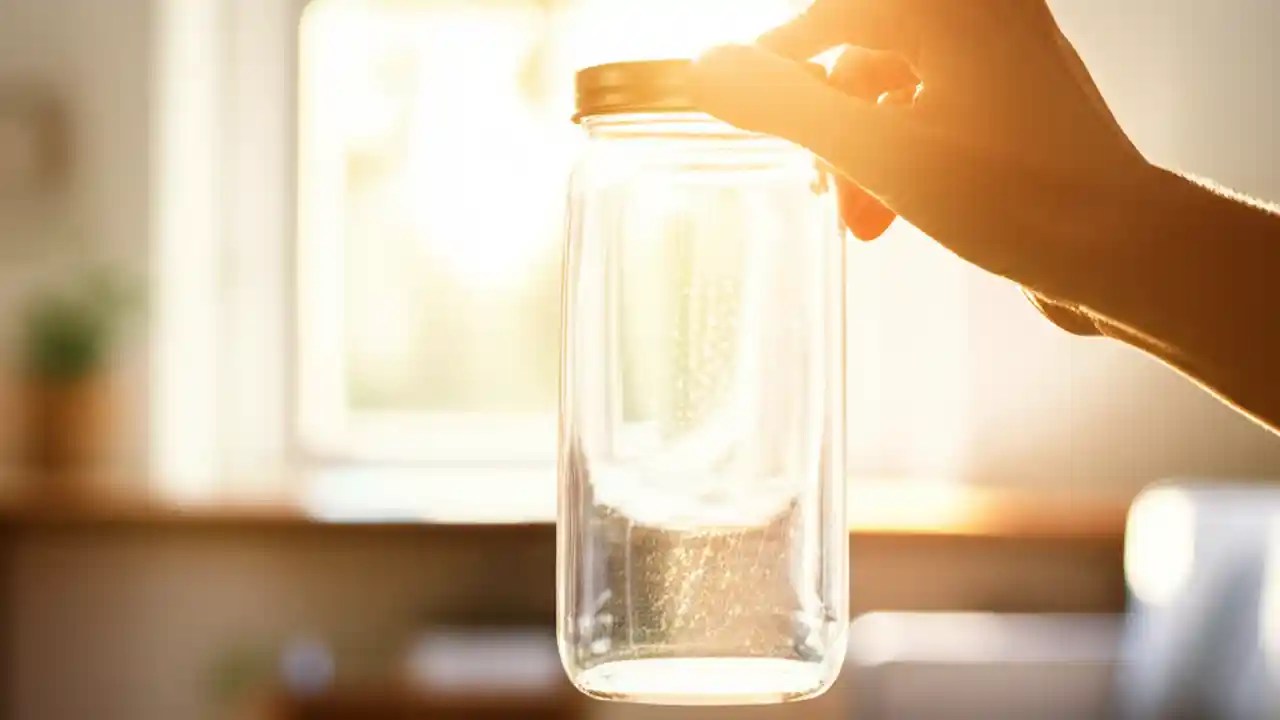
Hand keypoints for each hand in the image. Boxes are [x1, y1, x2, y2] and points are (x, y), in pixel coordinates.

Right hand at [691, 0, 1156, 330]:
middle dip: (827, 128)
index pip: (831, 14)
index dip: (774, 61)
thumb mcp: (878, 153)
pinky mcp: (1013, 106)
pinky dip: (898, 161)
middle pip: (859, 56)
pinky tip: (889, 218)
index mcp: (953, 7)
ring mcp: (1002, 61)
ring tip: (858, 220)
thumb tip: (703, 66)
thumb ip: (785, 106)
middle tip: (815, 186)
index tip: (737, 107)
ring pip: (891, 95)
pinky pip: (928, 117)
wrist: (1125, 253)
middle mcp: (982, 16)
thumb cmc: (1013, 198)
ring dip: (859, 157)